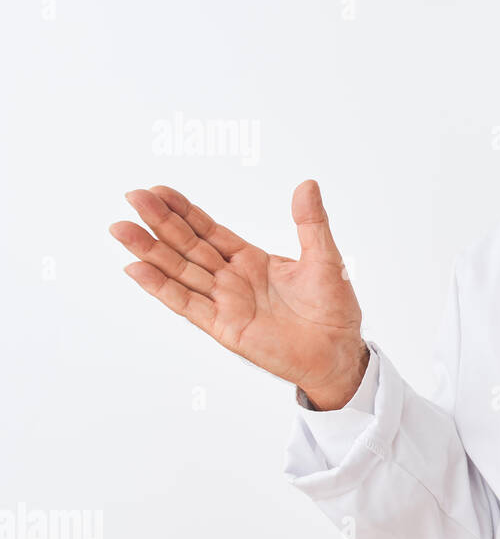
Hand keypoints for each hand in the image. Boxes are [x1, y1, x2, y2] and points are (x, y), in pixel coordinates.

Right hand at [110, 180, 367, 408]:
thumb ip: (311, 223)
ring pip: (180, 272)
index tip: (158, 190)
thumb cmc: (334, 309)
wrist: (339, 353)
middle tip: (132, 196)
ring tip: (121, 228)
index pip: (209, 230)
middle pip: (187, 246)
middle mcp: (232, 279)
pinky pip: (187, 305)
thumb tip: (308, 185)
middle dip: (160, 222)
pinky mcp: (224, 327)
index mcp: (252, 260)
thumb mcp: (325, 258)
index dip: (183, 211)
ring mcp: (225, 303)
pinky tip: (136, 269)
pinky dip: (161, 288)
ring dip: (150, 252)